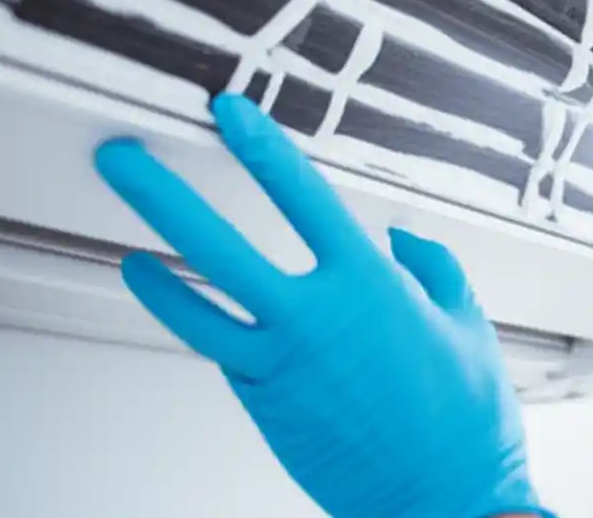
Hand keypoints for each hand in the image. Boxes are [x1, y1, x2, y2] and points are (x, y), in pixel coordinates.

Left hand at [95, 95, 548, 517]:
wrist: (445, 501)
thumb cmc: (466, 419)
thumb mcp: (469, 322)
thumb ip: (435, 267)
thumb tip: (404, 240)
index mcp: (371, 285)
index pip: (301, 196)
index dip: (260, 147)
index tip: (229, 113)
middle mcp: (316, 319)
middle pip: (217, 245)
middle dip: (161, 194)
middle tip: (123, 160)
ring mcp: (281, 365)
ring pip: (195, 308)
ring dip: (153, 272)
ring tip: (127, 248)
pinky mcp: (265, 403)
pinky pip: (223, 353)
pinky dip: (201, 324)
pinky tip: (186, 308)